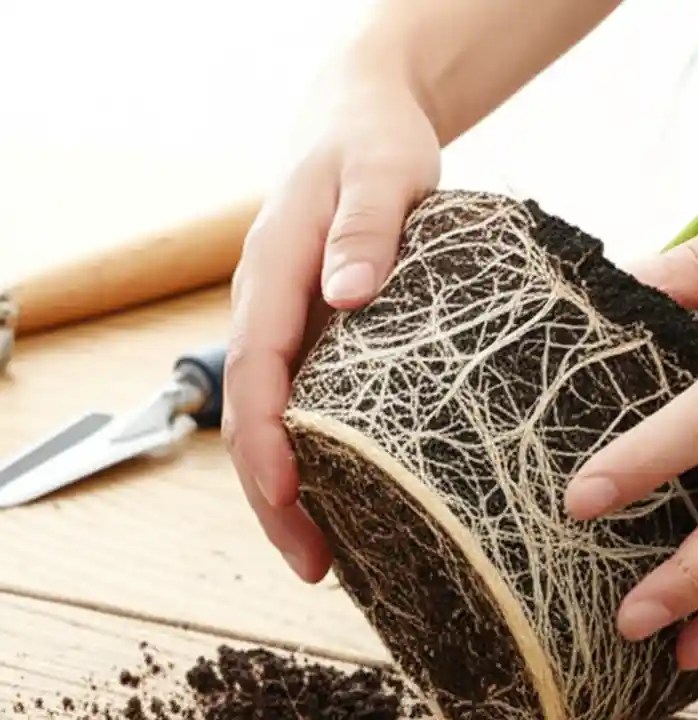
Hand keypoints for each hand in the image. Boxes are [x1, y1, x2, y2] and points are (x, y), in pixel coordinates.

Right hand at [222, 51, 440, 581]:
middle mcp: (267, 305)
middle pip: (254, 415)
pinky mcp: (313, 332)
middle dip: (273, 497)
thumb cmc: (373, 143)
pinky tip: (349, 499)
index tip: (291, 497)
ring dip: (291, 491)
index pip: (258, 370)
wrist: (359, 118)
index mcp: (274, 270)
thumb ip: (366, 227)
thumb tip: (343, 295)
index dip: (266, 440)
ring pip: (272, 419)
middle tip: (315, 567)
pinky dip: (316, 458)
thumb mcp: (382, 172)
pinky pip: (301, 404)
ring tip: (326, 559)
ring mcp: (287, 323)